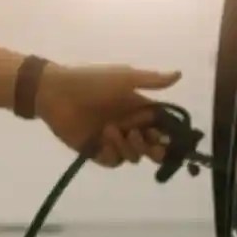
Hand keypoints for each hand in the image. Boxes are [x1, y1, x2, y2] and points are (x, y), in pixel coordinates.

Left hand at [37, 63, 181, 167]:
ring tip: (111, 130)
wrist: (56, 93)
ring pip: (134, 156)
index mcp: (138, 110)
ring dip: (129, 147)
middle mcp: (129, 127)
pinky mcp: (96, 151)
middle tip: (149, 144)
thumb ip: (152, 81)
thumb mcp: (125, 77)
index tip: (166, 136)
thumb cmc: (92, 82)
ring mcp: (113, 141)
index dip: (167, 135)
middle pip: (152, 148)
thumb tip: (179, 75)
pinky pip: (114, 162)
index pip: (161, 128)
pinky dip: (112, 153)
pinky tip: (103, 140)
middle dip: (155, 150)